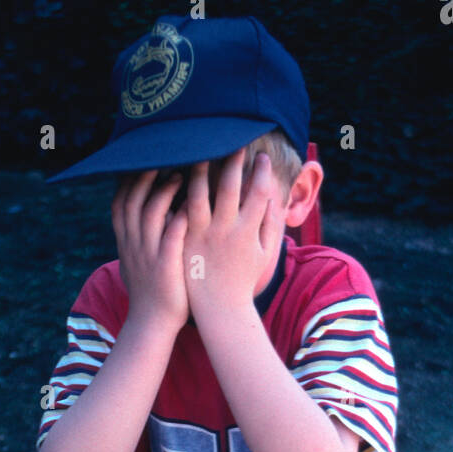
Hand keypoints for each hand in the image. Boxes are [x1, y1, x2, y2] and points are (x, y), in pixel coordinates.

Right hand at [111, 170, 189, 330]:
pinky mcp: (165, 266)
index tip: (142, 163)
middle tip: (165, 159)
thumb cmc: (152, 290)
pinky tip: (191, 205)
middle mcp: (133, 245)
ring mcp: (148, 255)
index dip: (128, 182)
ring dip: (165, 191)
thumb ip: (139, 237)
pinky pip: (170, 237)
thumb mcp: (136, 261)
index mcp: (125, 242)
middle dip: (146, 177)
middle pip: (133, 201)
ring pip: (151, 213)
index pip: (120, 203)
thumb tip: (144, 215)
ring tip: (182, 175)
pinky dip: (178, 219)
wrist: (152, 324)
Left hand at [183, 149, 284, 319]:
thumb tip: (272, 196)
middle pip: (230, 185)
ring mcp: (202, 235)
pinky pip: (180, 209)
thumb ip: (270, 224)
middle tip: (233, 142)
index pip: (259, 192)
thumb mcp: (265, 254)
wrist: (219, 309)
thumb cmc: (244, 280)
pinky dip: (180, 191)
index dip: (261, 171)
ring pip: (199, 192)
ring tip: (201, 153)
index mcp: (249, 232)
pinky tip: (180, 177)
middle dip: (233, 160)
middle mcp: (226, 231)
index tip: (260, 156)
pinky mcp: (185, 240)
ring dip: (201, 169)